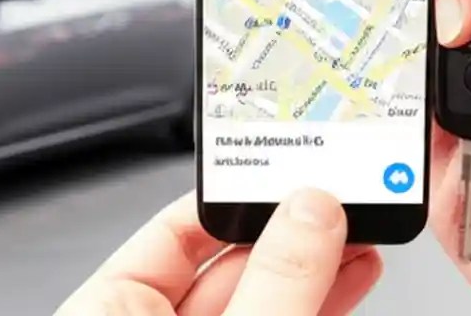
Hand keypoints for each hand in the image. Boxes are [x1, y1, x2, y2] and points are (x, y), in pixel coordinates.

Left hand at [56, 188, 381, 314]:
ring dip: (318, 267)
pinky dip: (318, 303)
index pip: (172, 229)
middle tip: (344, 197)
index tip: (290, 169)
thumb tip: (309, 213)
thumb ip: (272, 286)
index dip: (236, 194)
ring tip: (363, 233)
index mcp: (107, 312)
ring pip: (263, 298)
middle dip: (293, 231)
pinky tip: (351, 276)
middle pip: (228, 263)